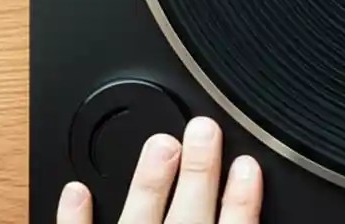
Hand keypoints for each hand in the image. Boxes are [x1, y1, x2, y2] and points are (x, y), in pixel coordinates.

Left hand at [55, 117, 262, 223]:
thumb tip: (269, 222)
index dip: (243, 197)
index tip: (247, 165)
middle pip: (190, 215)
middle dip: (198, 170)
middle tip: (203, 130)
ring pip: (139, 219)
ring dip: (149, 182)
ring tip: (159, 143)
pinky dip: (75, 219)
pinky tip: (75, 191)